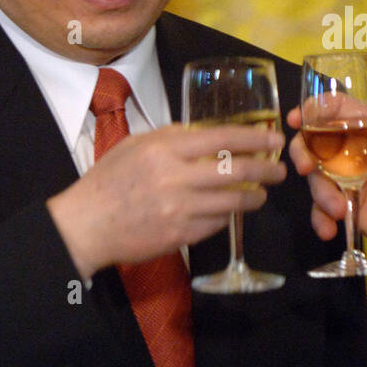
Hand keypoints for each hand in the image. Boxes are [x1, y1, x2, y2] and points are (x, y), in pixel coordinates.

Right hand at [49, 124, 285, 277]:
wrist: (85, 225)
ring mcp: (180, 209)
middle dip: (267, 170)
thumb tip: (204, 131)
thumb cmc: (109, 181)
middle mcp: (176, 177)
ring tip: (261, 194)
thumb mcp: (135, 145)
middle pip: (238, 171)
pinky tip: (231, 212)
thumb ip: (171, 136)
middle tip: (280, 170)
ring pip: (234, 202)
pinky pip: (217, 224)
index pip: (223, 137)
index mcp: (165, 149)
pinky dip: (228, 217)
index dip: (255, 137)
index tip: (275, 139)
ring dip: (254, 197)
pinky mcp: (181, 236)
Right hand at [287, 107, 366, 285]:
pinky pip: (320, 208)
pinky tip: (330, 230)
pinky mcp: (345, 208)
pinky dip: (319, 218)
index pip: (340, 111)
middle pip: (317, 142)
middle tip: (307, 168)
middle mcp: (356, 153)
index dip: (315, 109)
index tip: (297, 118)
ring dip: (320, 194)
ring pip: (316, 178)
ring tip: (339, 211)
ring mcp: (348, 181)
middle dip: (304, 152)